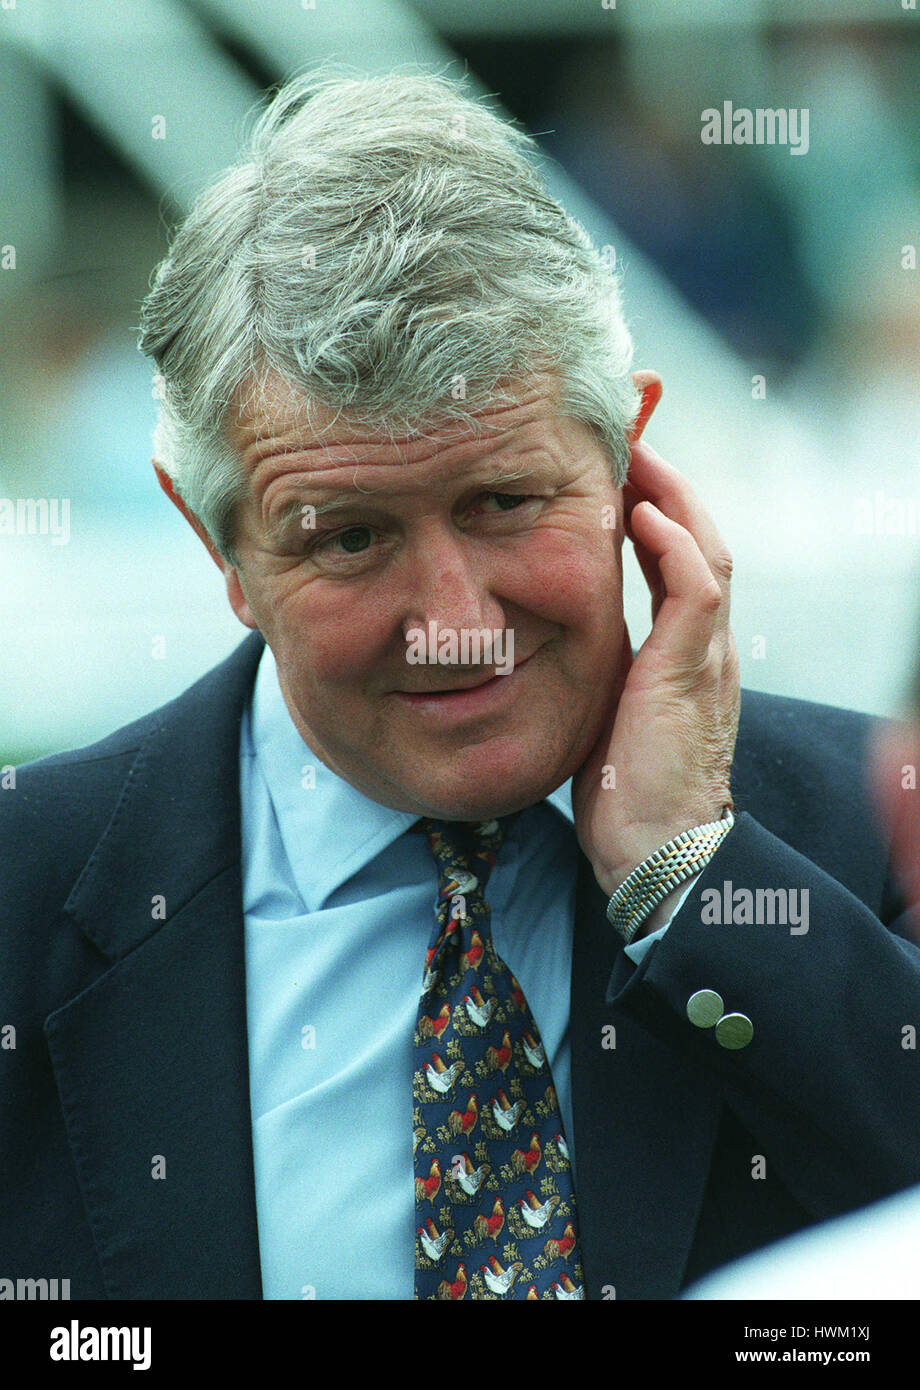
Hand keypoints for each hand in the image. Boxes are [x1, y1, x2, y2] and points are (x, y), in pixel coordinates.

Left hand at [572, 438, 740, 920]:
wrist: (654, 851)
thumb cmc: (622, 791)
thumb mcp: (602, 710)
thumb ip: (593, 666)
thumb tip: (542, 636)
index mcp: (684, 652)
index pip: (674, 561)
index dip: (651, 513)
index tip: (613, 475)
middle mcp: (704, 645)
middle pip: (697, 540)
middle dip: (664, 486)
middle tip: (626, 440)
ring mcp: (705, 656)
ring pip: (705, 551)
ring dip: (671, 497)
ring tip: (636, 453)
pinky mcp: (692, 672)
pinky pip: (697, 591)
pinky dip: (675, 546)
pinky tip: (643, 513)